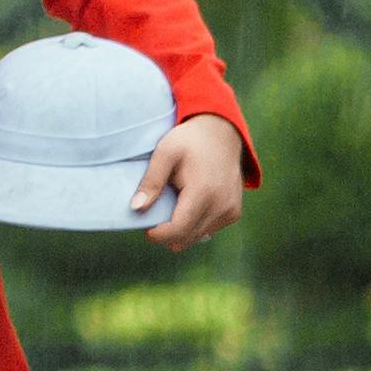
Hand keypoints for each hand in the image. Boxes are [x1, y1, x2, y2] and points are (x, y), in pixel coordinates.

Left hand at [137, 117, 247, 252]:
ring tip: (172, 207)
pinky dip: (195, 226)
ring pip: (198, 236)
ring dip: (181, 230)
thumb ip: (151, 181)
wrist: (221, 133)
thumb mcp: (165, 153)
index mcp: (204, 192)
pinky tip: (188, 207)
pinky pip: (209, 230)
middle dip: (167, 234)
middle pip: (187, 237)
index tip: (147, 228)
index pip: (179, 229)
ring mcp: (230, 210)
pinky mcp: (234, 213)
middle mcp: (222, 205)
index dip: (159, 235)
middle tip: (155, 216)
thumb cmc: (189, 141)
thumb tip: (136, 208)